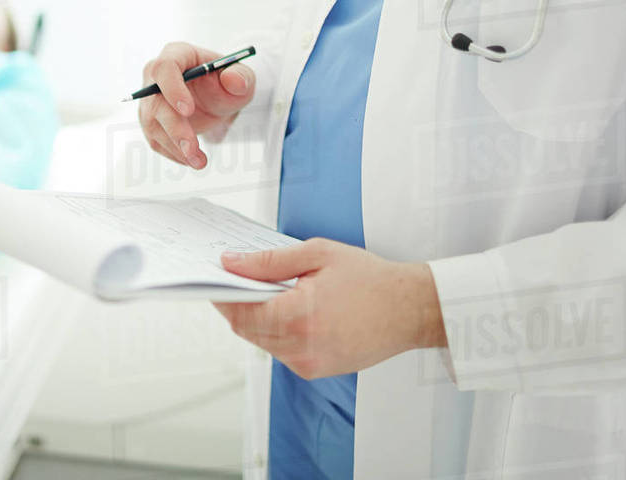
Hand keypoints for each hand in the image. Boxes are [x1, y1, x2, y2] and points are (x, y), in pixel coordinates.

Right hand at [138, 42, 254, 168]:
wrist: (218, 100)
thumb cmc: (226, 82)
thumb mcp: (241, 77)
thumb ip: (241, 77)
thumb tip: (233, 81)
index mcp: (177, 55)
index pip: (165, 67)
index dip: (173, 88)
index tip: (188, 110)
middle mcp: (157, 77)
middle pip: (156, 101)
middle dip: (174, 128)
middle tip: (193, 148)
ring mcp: (150, 100)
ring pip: (153, 125)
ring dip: (175, 147)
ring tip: (199, 161)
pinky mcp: (151, 121)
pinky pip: (155, 140)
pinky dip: (173, 153)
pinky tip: (191, 158)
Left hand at [213, 239, 446, 379]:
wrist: (410, 309)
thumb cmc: (370, 279)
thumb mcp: (317, 255)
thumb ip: (269, 262)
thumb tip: (232, 263)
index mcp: (298, 317)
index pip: (240, 312)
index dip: (222, 295)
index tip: (215, 278)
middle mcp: (300, 347)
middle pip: (246, 330)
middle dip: (237, 305)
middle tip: (238, 279)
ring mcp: (308, 364)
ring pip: (262, 342)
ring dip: (257, 319)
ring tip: (270, 292)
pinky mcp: (316, 371)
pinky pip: (281, 351)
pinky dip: (277, 331)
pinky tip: (290, 309)